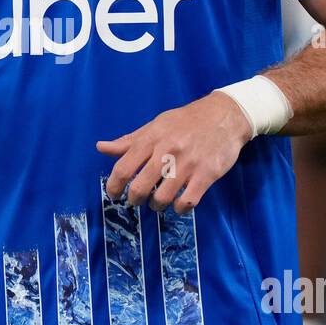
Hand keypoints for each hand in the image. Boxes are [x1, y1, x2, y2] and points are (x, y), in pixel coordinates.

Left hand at [96, 91, 252, 213]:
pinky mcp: (206, 175)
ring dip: (156, 206)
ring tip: (158, 203)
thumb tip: (100, 148)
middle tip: (137, 200)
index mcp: (151, 139)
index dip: (113, 186)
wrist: (225, 115)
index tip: (113, 194)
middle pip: (140, 187)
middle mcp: (167, 152)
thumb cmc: (186, 121)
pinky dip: (179, 209)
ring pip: (162, 198)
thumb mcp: (156, 125)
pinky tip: (179, 205)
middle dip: (134, 199)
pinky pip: (187, 202)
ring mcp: (188, 165)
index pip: (123, 167)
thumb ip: (129, 140)